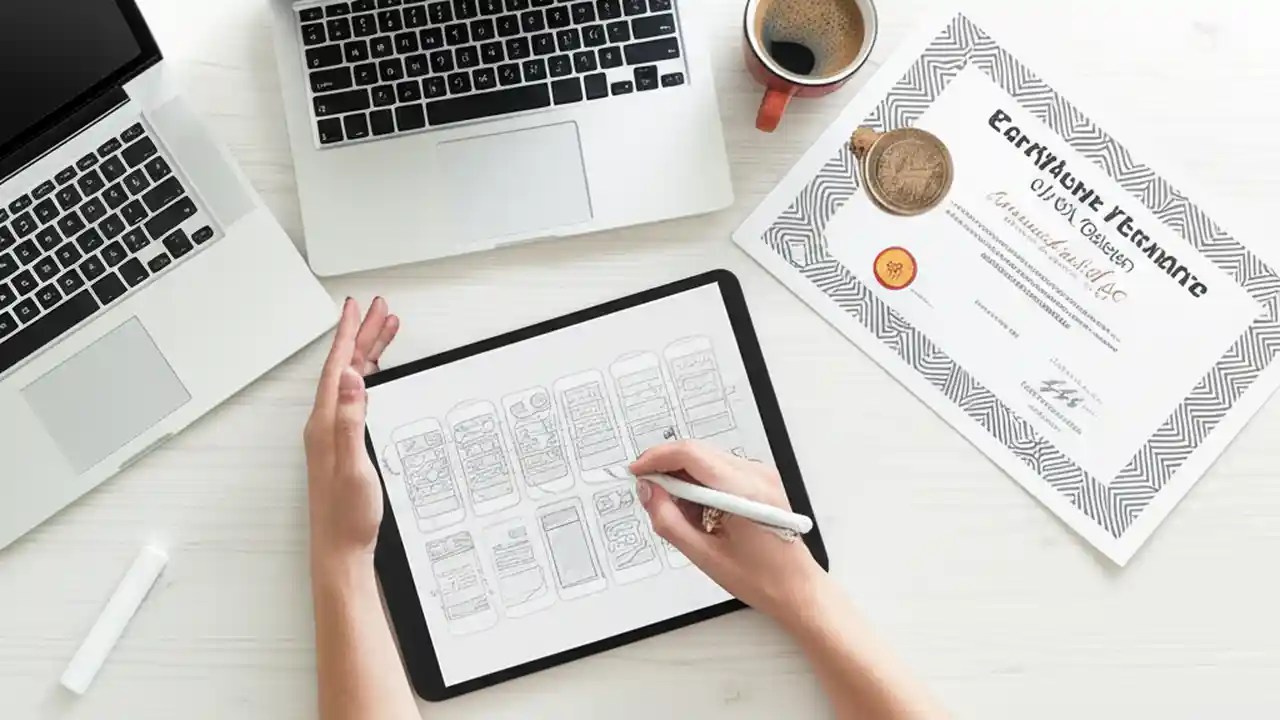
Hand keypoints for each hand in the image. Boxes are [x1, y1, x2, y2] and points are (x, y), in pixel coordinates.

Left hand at [304, 298, 399, 568]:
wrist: (341, 550)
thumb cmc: (347, 516)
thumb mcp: (353, 464)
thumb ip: (349, 419)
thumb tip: (346, 378)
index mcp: (326, 423)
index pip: (338, 367)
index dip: (349, 334)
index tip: (358, 308)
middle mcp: (326, 424)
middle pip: (345, 368)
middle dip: (363, 335)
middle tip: (379, 310)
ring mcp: (334, 434)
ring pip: (352, 380)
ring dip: (368, 354)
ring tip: (385, 332)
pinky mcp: (344, 444)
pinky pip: (356, 398)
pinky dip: (370, 378)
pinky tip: (377, 377)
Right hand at [631, 441, 826, 624]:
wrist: (798, 588)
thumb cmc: (762, 578)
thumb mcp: (704, 555)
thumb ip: (669, 520)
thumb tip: (649, 492)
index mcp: (744, 491)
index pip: (690, 454)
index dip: (656, 458)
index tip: (638, 471)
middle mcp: (757, 475)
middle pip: (697, 452)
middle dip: (668, 471)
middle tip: (653, 497)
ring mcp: (762, 475)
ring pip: (706, 460)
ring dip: (685, 482)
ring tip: (686, 519)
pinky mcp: (761, 480)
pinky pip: (720, 470)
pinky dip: (702, 486)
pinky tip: (702, 516)